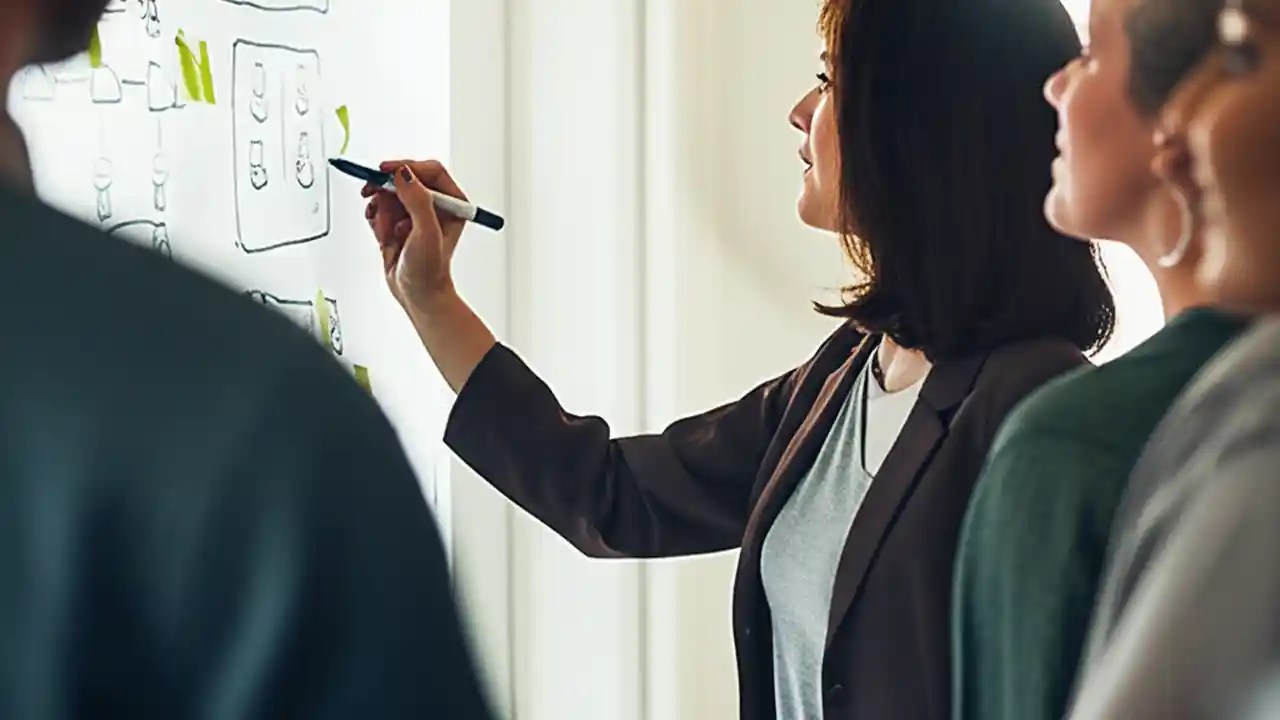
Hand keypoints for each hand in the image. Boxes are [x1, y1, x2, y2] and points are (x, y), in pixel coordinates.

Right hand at [363, 160, 467, 313]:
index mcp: (453, 203)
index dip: (406, 167)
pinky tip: (384, 237)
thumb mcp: (426, 234)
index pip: (429, 171)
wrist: (416, 294)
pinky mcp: (397, 220)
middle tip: (371, 193)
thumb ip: (417, 201)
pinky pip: (379, 207)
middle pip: (404, 178)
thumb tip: (403, 174)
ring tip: (390, 235)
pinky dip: (376, 219)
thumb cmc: (429, 270)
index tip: (385, 171)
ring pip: (388, 194)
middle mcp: (435, 204)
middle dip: (387, 192)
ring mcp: (414, 212)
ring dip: (383, 213)